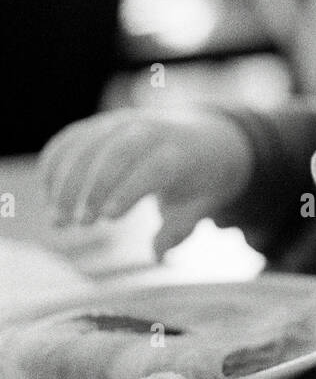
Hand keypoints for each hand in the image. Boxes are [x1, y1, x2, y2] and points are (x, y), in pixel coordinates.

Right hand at [39, 110, 254, 257]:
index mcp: (181, 153)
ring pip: (88, 143)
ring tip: (57, 220)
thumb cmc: (202, 179)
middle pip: (118, 150)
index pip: (155, 167)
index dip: (130, 189)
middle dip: (94, 186)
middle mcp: (150, 131)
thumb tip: (158, 255)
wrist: (206, 136)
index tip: (108, 219)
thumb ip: (180, 229)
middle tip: (80, 224)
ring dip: (66, 181)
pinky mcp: (102, 124)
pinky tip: (47, 196)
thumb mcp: (202, 205)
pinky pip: (72, 138)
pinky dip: (55, 164)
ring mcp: (123, 123)